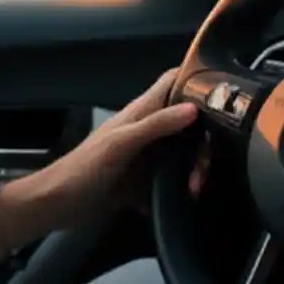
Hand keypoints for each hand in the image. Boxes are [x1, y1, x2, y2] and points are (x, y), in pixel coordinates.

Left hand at [3, 69, 197, 239]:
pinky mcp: (146, 179)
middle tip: (205, 166)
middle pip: (189, 122)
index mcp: (142, 112)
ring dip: (194, 169)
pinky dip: (180, 188)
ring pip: (184, 152)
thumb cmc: (86, 168)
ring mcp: (148, 154)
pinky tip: (185, 200)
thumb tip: (194, 110)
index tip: (224, 92)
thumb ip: (157, 125)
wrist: (59, 205)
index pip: (173, 81)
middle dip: (203, 141)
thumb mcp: (122, 143)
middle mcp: (150, 129)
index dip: (197, 78)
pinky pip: (172, 178)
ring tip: (194, 189)